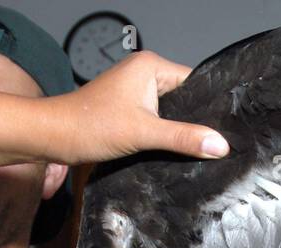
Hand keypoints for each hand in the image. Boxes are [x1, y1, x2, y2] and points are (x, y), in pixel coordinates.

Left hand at [49, 51, 229, 163]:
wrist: (53, 137)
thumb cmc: (89, 126)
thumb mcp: (144, 133)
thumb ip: (184, 138)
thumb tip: (220, 145)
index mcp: (151, 66)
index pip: (195, 83)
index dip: (210, 106)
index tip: (226, 129)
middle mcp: (144, 73)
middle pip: (185, 99)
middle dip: (195, 121)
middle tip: (213, 143)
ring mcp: (136, 92)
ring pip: (171, 112)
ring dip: (178, 130)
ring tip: (195, 147)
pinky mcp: (129, 109)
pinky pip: (158, 120)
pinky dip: (164, 135)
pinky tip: (172, 149)